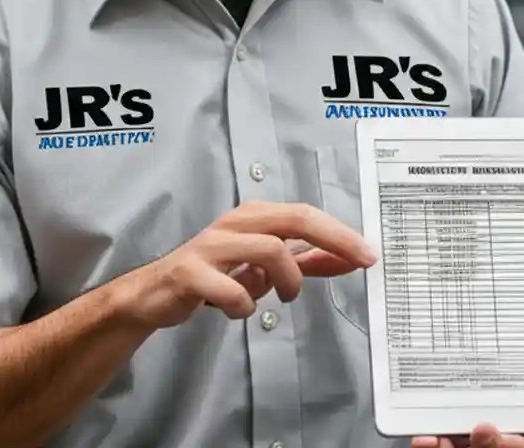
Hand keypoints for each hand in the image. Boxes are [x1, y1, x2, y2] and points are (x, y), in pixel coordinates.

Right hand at [126, 202, 377, 328]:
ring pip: (268, 250)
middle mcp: (235, 224)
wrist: (154, 293)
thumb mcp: (265, 265)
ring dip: (287, 279)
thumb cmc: (215, 274)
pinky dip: (246, 304)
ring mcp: (211, 246)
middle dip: (333, 239)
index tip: (369, 254)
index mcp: (254, 216)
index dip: (340, 233)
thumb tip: (350, 259)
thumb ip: (306, 261)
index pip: (306, 215)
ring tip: (285, 296)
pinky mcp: (190, 273)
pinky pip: (231, 290)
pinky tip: (241, 309)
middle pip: (293, 219)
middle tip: (358, 262)